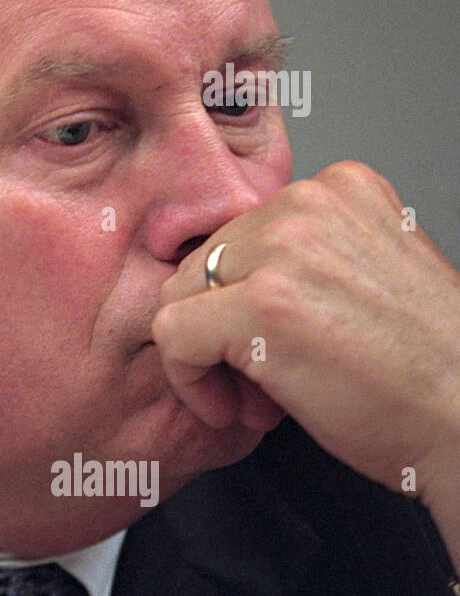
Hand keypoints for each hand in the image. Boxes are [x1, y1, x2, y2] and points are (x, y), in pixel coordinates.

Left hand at [151, 161, 459, 536]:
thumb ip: (303, 258)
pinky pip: (172, 336)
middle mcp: (308, 203)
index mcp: (339, 187)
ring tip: (254, 397)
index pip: (238, 235)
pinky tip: (234, 408)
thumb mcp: (367, 273)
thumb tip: (221, 279)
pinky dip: (189, 381)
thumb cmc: (424, 369)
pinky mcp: (258, 305)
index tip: (272, 343)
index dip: (241, 299)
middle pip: (202, 264)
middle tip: (261, 380)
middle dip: (219, 328)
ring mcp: (282, 250)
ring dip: (204, 356)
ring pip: (178, 296)